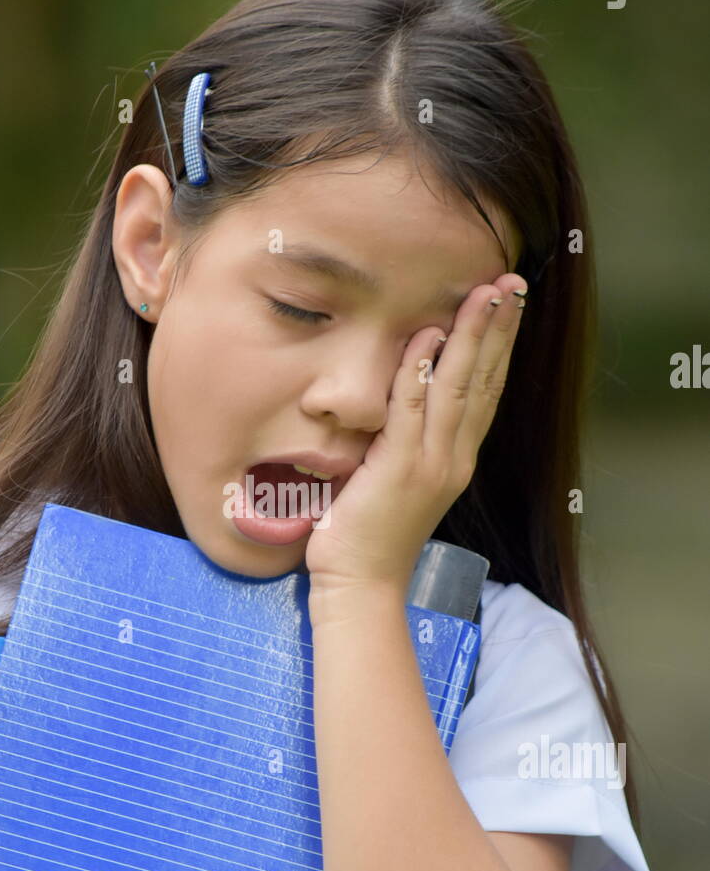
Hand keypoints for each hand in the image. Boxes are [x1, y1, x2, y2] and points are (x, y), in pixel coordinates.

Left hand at [305, 272, 527, 595]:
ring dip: (473, 337)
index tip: (505, 307)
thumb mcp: (393, 481)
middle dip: (498, 329)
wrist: (360, 586)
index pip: (484, 393)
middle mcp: (452, 459)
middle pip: (482, 382)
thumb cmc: (367, 537)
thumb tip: (398, 400)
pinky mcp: (398, 469)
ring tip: (486, 294)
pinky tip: (430, 336)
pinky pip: (412, 410)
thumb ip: (402, 441)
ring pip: (457, 387)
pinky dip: (422, 371)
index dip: (497, 348)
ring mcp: (429, 464)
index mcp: (454, 461)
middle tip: (510, 284)